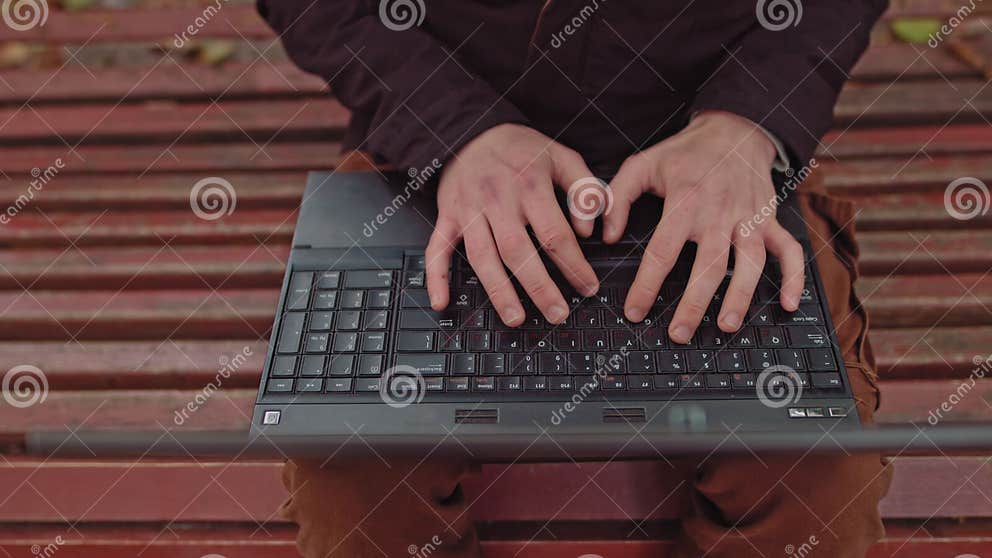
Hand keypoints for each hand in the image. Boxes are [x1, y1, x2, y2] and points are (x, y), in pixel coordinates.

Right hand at [425, 124, 600, 325]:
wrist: (472, 129)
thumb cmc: (520, 149)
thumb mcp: (562, 156)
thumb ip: (584, 190)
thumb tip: (590, 229)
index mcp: (529, 185)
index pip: (555, 233)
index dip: (574, 265)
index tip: (588, 286)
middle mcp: (497, 200)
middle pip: (518, 252)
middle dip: (540, 287)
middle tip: (558, 314)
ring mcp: (469, 210)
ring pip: (482, 257)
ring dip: (498, 291)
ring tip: (516, 318)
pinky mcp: (447, 216)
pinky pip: (437, 249)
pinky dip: (436, 277)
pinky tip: (443, 302)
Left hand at [605, 111, 804, 342]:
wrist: (734, 129)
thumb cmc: (684, 153)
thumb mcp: (642, 164)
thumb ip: (616, 197)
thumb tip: (606, 235)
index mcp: (685, 201)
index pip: (663, 250)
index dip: (647, 285)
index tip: (635, 311)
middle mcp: (720, 213)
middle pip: (709, 265)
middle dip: (693, 304)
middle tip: (678, 334)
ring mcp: (750, 217)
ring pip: (751, 262)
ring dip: (741, 296)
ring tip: (725, 326)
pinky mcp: (770, 219)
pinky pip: (790, 250)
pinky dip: (794, 277)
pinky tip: (788, 305)